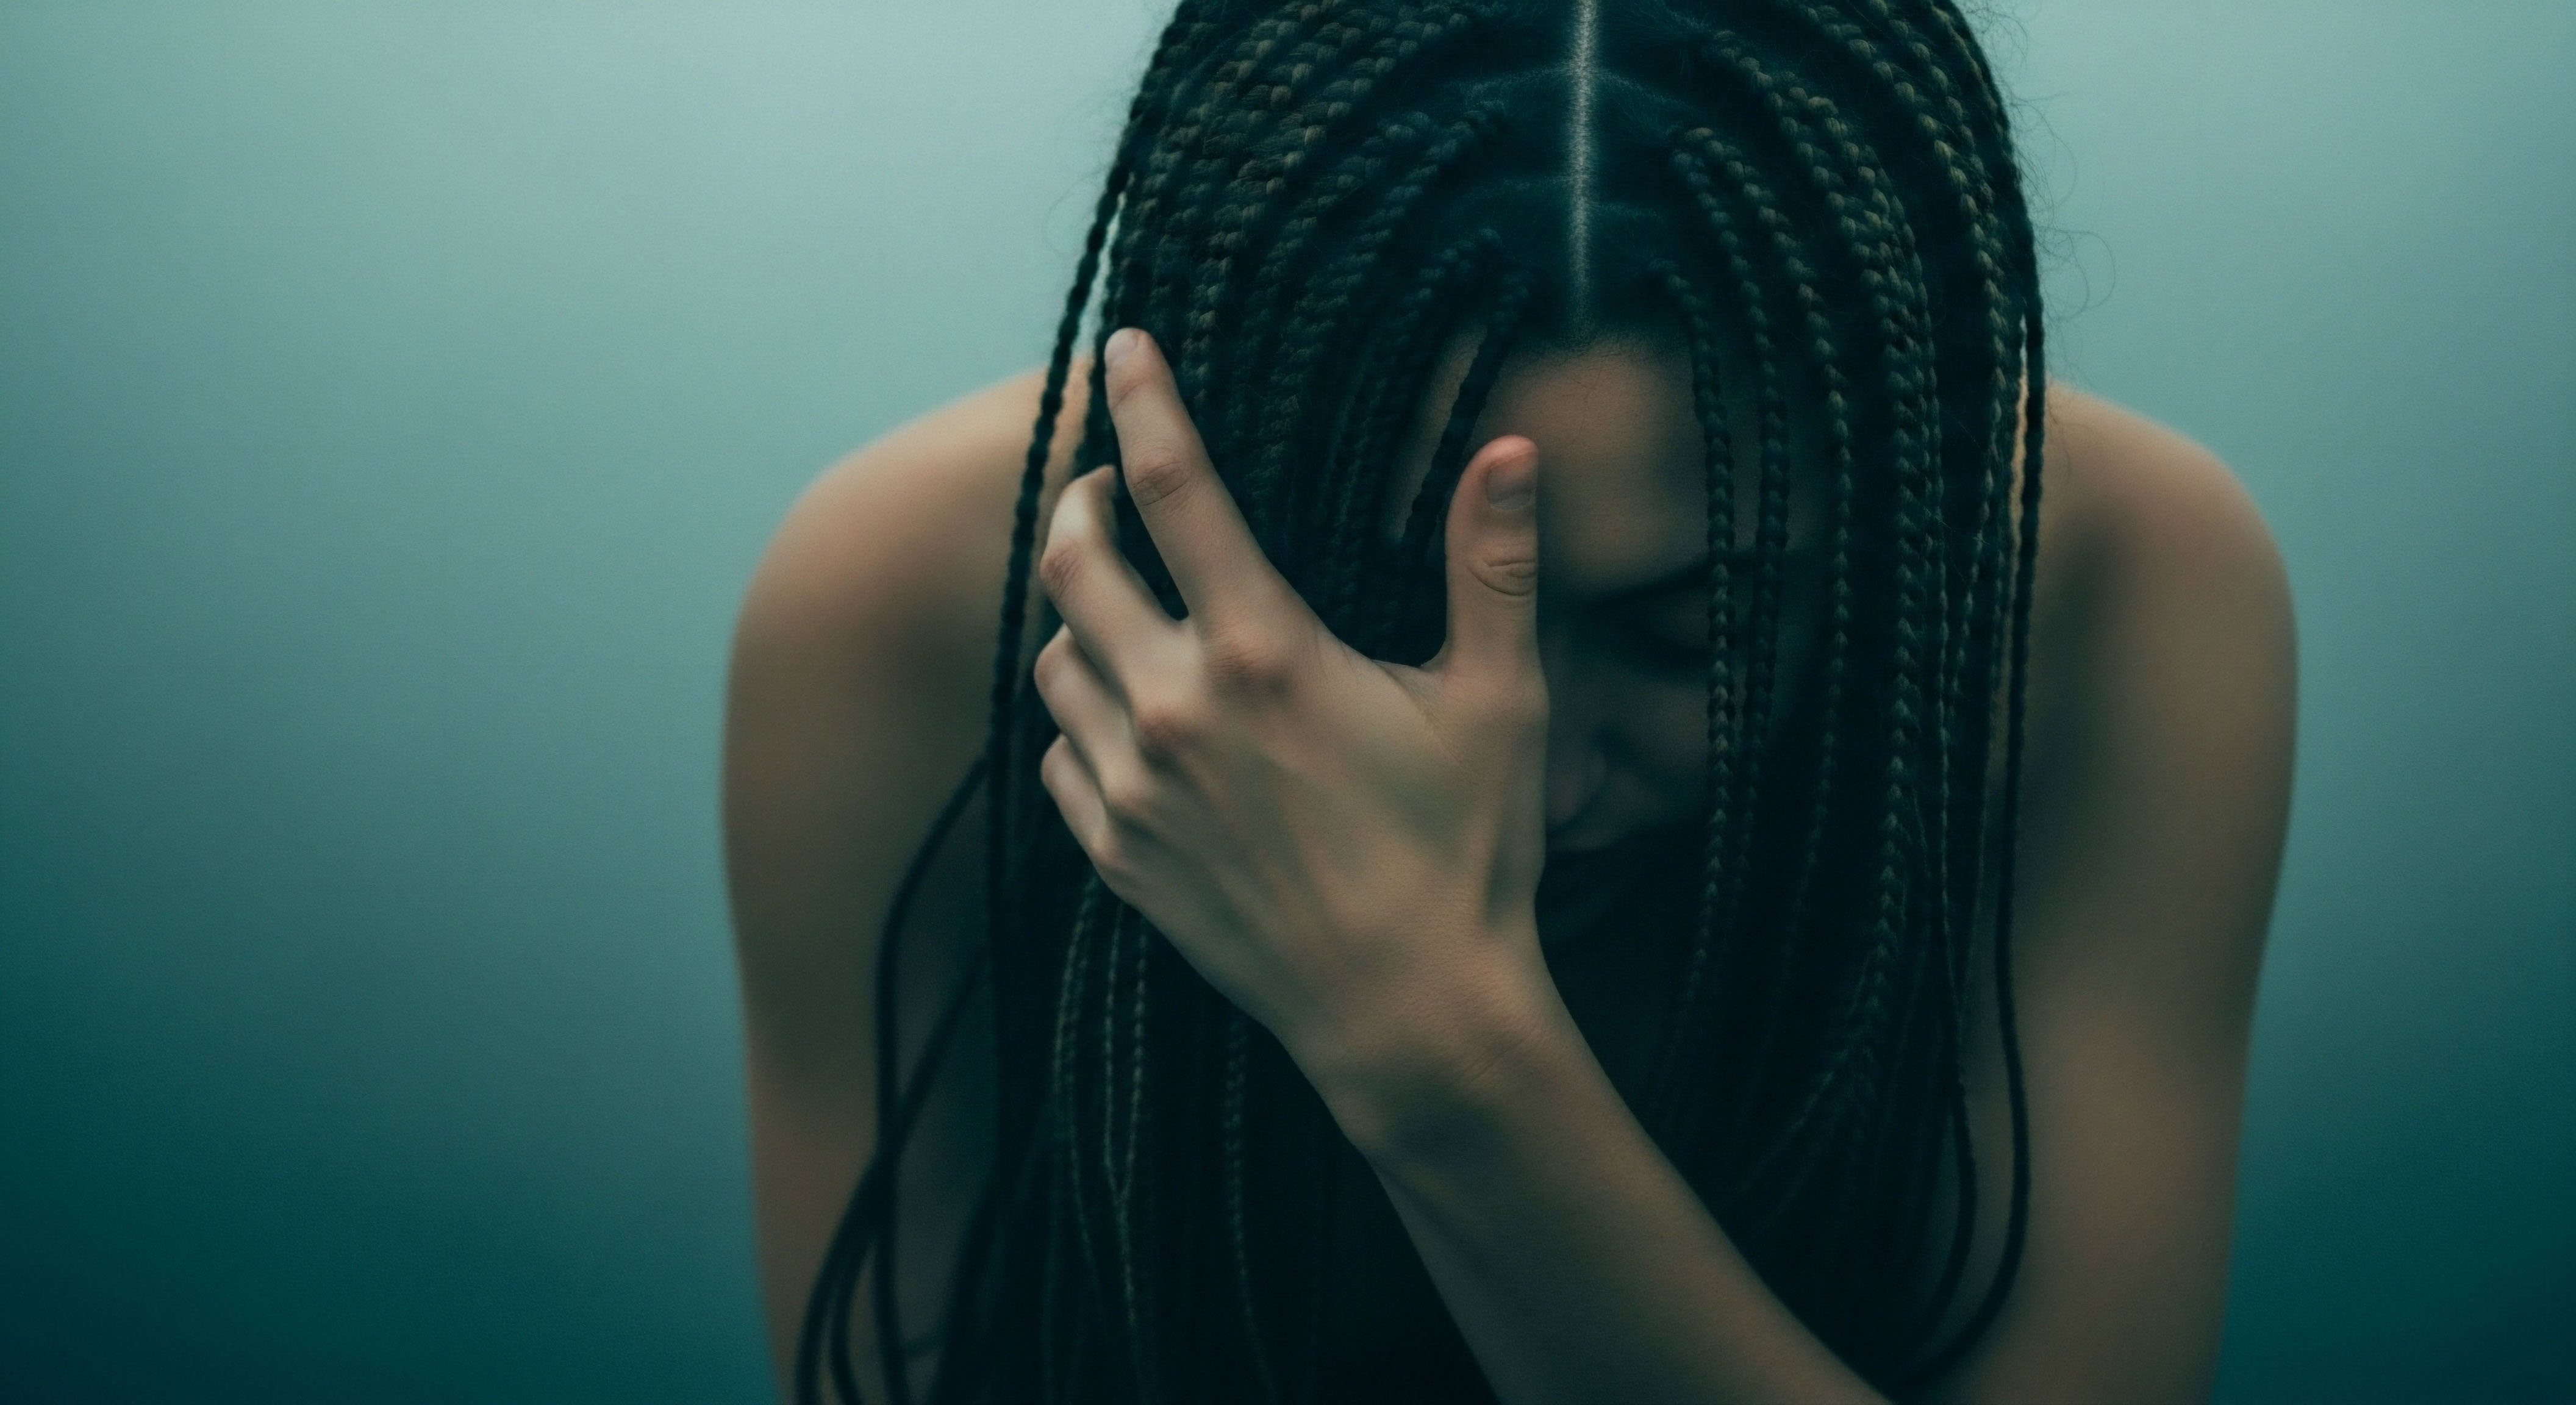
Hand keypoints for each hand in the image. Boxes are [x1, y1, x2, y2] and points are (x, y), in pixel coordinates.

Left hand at [1032, 328, 1552, 1075]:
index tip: (1122, 346)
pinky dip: (1077, 718)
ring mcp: (1133, 789)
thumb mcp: (1500, 705)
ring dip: (1079, 616)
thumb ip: (1492, 568)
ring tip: (1122, 602)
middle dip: (1079, 503)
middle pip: (1073, 563)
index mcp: (1266, 654)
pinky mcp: (1116, 856)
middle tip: (1105, 487)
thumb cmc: (1465, 856)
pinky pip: (1058, 758)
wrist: (1408, 1014)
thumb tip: (1510, 447)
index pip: (1177, 489)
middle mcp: (1177, 711)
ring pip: (1055, 661)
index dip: (1143, 403)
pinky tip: (1125, 713)